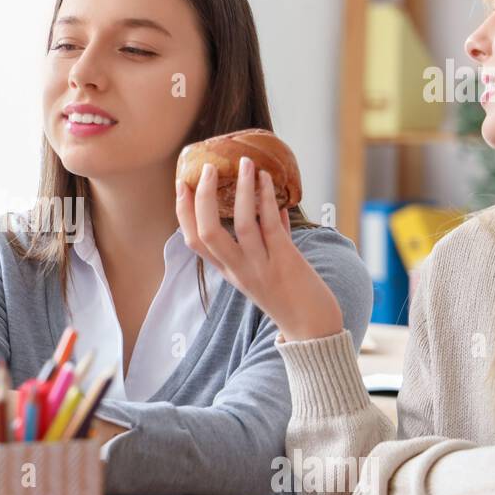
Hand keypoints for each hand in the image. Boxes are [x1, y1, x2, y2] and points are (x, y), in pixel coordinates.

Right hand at [175, 156, 343, 342]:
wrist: (314, 330)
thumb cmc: (293, 299)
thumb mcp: (268, 271)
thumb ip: (269, 240)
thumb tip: (276, 207)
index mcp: (229, 272)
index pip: (193, 241)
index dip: (183, 212)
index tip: (181, 186)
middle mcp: (238, 270)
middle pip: (206, 233)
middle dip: (201, 198)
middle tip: (207, 169)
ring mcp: (260, 267)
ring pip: (240, 224)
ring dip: (240, 190)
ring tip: (244, 163)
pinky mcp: (284, 262)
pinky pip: (270, 225)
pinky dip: (266, 198)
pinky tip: (267, 179)